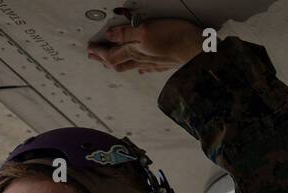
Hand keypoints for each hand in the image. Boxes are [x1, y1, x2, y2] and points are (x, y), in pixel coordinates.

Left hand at [87, 9, 204, 73]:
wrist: (196, 51)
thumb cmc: (175, 39)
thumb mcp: (146, 29)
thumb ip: (126, 34)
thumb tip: (110, 36)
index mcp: (135, 50)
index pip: (111, 54)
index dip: (99, 52)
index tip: (91, 49)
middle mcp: (141, 59)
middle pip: (117, 62)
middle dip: (104, 60)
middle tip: (95, 57)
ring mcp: (152, 63)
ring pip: (130, 66)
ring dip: (118, 64)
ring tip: (110, 63)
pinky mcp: (163, 63)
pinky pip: (146, 68)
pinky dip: (139, 67)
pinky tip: (139, 69)